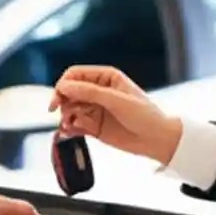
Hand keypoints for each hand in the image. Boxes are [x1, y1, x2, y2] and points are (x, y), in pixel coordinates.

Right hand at [49, 65, 181, 164]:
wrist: (156, 140)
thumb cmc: (144, 115)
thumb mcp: (117, 100)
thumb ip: (90, 92)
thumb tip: (64, 86)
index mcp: (106, 77)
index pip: (75, 74)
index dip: (63, 84)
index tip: (59, 98)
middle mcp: (98, 91)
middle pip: (68, 91)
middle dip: (62, 101)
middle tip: (60, 112)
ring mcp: (95, 109)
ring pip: (69, 108)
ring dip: (66, 116)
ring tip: (70, 124)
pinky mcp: (93, 126)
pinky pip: (74, 124)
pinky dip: (69, 127)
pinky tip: (71, 131)